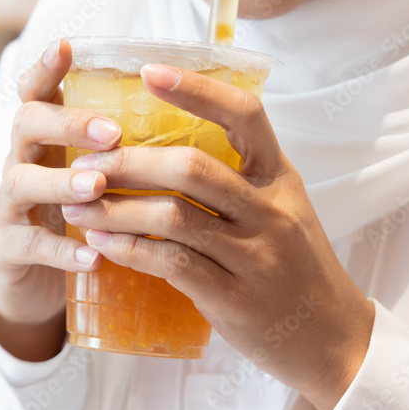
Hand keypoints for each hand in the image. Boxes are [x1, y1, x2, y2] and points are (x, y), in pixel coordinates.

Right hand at [0, 39, 120, 360]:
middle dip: (66, 123)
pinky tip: (93, 255)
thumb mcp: (95, 177)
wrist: (34, 282)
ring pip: (20, 182)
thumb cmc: (78, 217)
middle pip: (25, 124)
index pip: (38, 91)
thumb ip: (124, 149)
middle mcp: (20, 162)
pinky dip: (62, 249)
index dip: (46, 68)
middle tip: (111, 132)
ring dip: (61, 182)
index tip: (65, 46)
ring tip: (97, 187)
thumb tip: (202, 116)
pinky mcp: (5, 248)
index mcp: (45, 138)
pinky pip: (28, 244)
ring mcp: (7, 205)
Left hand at [61, 64, 374, 409]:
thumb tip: (162, 145)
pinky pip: (172, 264)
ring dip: (115, 208)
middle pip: (191, 167)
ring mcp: (255, 256)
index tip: (149, 71)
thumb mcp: (279, 210)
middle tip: (84, 163)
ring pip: (174, 217)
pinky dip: (129, 249)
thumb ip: (234, 179)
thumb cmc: (292, 267)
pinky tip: (100, 242)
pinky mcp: (234, 298)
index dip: (197, 89)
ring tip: (76, 204)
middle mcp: (271, 211)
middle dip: (128, 161)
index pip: (245, 115)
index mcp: (279, 177)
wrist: (332, 338)